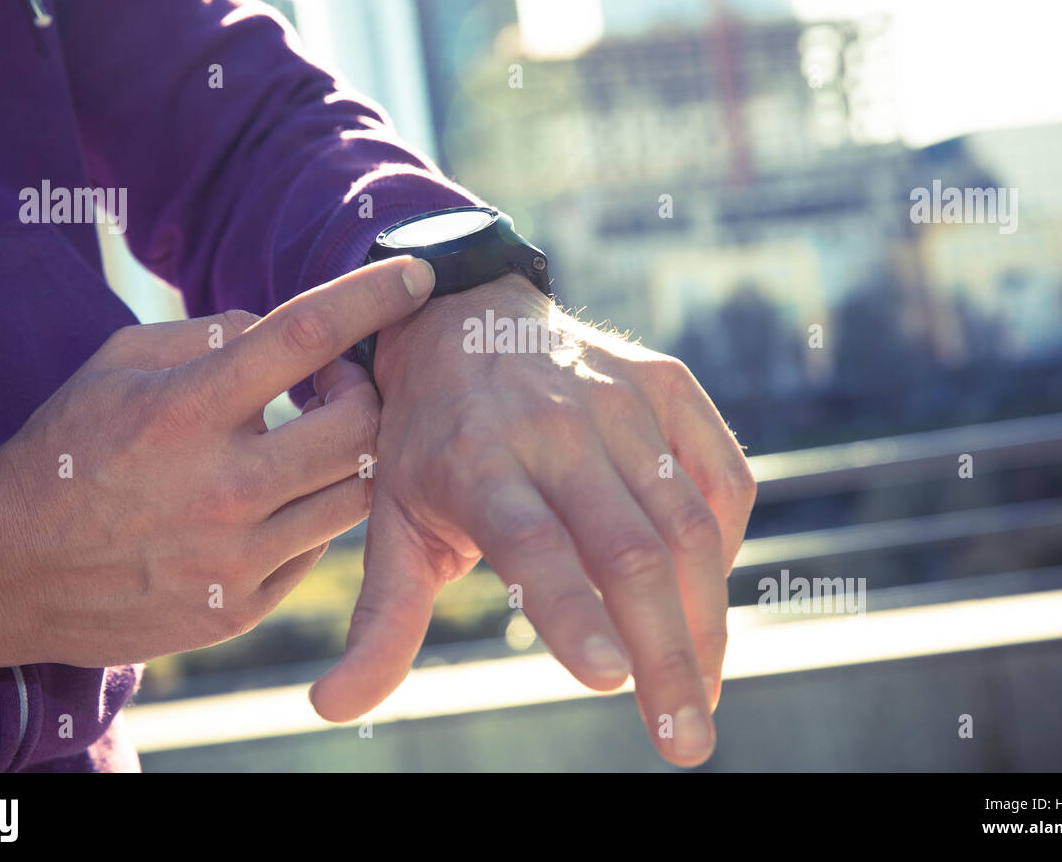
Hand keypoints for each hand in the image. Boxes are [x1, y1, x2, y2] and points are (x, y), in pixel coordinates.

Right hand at [0, 257, 435, 669]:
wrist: (3, 570)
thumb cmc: (64, 450)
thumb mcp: (117, 363)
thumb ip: (209, 335)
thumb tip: (287, 331)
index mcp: (187, 411)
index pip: (304, 336)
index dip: (372, 296)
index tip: (419, 273)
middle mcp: (222, 488)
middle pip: (359, 427)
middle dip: (364, 390)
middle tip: (333, 381)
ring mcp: (236, 558)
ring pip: (356, 494)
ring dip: (351, 453)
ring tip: (310, 437)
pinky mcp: (241, 608)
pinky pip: (318, 547)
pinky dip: (312, 511)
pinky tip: (274, 498)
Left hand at [309, 273, 754, 766]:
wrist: (467, 318)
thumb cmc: (426, 441)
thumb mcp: (393, 521)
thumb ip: (382, 618)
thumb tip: (333, 707)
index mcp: (477, 461)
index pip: (534, 543)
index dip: (573, 611)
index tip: (610, 682)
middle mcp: (556, 426)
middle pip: (629, 550)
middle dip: (667, 653)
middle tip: (685, 741)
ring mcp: (620, 400)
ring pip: (689, 523)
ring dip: (707, 618)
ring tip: (702, 694)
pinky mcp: (666, 384)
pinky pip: (723, 477)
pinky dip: (728, 546)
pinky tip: (708, 597)